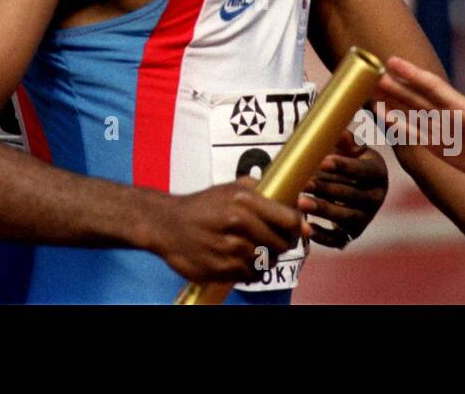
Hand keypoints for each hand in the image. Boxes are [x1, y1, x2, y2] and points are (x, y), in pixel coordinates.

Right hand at [147, 178, 310, 282]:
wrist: (166, 224)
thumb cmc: (202, 205)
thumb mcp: (229, 188)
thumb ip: (261, 190)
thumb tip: (295, 197)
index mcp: (243, 201)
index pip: (289, 220)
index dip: (298, 227)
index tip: (297, 229)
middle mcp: (237, 224)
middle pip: (281, 245)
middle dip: (280, 245)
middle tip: (273, 242)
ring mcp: (227, 249)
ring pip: (266, 262)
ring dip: (264, 259)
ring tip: (253, 250)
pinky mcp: (219, 269)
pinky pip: (249, 276)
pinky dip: (249, 271)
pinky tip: (240, 260)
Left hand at [298, 131, 388, 248]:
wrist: (351, 184)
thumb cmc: (347, 160)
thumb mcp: (350, 147)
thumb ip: (345, 140)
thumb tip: (338, 132)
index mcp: (378, 172)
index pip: (362, 171)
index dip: (344, 167)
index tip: (323, 162)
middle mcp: (376, 197)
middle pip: (352, 195)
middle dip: (327, 189)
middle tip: (305, 183)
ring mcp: (366, 218)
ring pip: (345, 217)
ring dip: (322, 210)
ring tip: (300, 201)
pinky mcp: (352, 234)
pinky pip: (338, 239)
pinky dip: (322, 236)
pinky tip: (305, 227)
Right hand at [374, 56, 464, 184]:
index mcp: (462, 109)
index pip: (433, 87)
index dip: (413, 74)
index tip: (392, 61)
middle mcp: (447, 115)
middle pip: (416, 95)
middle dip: (394, 84)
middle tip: (370, 72)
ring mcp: (441, 128)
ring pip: (411, 108)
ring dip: (392, 97)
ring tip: (370, 86)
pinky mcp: (436, 144)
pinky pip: (412, 129)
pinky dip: (395, 120)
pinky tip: (380, 111)